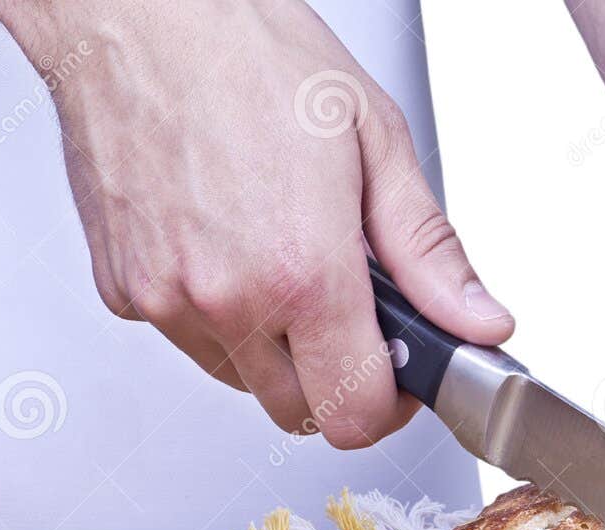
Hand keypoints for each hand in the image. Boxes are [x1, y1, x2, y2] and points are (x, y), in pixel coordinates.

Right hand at [0, 0, 512, 447]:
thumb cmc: (246, 55)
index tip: (400, 374)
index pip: (356, 415)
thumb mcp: (375, 143)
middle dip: (336, 379)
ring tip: (282, 260)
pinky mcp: (124, 292)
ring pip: (243, 383)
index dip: (390, 406)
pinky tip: (228, 248)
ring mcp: (168, 302)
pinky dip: (217, 318)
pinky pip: (189, 341)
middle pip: (301, 414)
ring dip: (276, 351)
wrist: (137, 16)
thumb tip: (479, 323)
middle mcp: (227, 300)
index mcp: (302, 273)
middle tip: (349, 312)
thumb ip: (431, 254)